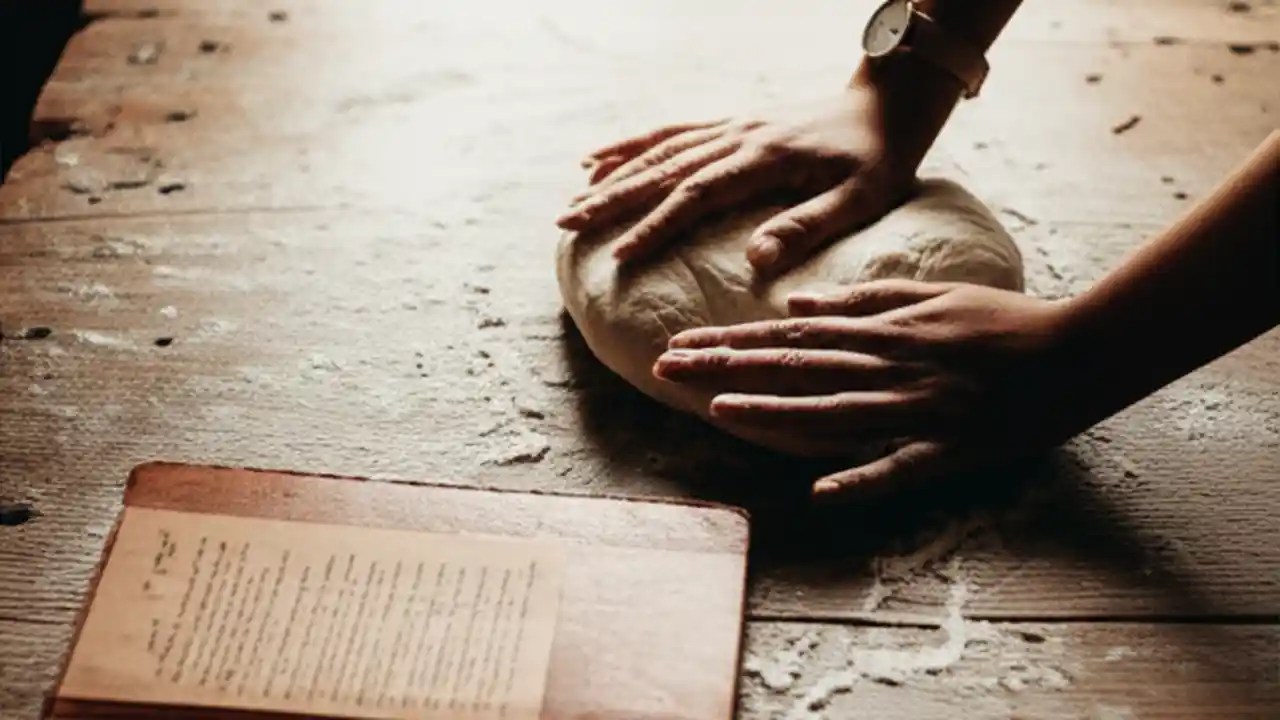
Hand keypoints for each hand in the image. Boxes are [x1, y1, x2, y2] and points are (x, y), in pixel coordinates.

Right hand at [556, 61, 960, 273]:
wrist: (886, 103)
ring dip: (613, 175)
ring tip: (573, 202)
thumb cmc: (877, 160)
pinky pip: (670, 132)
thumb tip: (754, 261)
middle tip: (567, 224)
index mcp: (764, 159)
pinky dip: (631, 145)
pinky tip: (598, 159)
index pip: (696, 196)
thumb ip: (806, 228)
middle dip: (612, 199)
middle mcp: (737, 137)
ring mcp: (729, 126)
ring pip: (659, 150)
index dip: (655, 225)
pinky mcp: (729, 124)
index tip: (620, 255)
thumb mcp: (858, 200)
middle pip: (662, 169)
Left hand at [652, 280, 1076, 500]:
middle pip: (795, 369)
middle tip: (665, 369)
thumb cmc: (1002, 321)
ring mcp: (917, 409)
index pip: (789, 337)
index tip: (679, 344)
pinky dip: (860, 477)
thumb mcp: (930, 296)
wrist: (1079, 347)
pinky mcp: (949, 448)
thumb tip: (795, 305)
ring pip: (833, 413)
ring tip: (718, 411)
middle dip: (727, 368)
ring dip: (775, 412)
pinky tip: (818, 492)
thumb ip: (862, 301)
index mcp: (882, 333)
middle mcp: (889, 367)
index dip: (731, 341)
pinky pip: (899, 468)